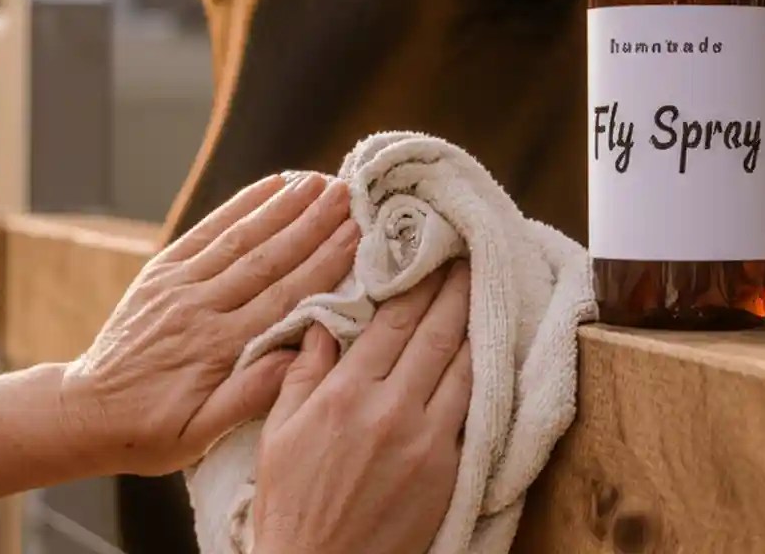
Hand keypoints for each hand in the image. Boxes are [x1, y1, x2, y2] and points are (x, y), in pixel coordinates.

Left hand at [59, 171, 359, 475]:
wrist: (85, 413)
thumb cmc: (151, 432)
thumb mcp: (197, 436)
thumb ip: (247, 398)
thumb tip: (298, 359)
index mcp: (217, 348)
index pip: (284, 296)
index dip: (325, 261)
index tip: (358, 233)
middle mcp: (200, 308)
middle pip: (269, 258)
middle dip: (313, 222)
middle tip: (350, 193)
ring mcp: (178, 285)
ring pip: (241, 238)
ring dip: (283, 206)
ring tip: (320, 180)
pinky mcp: (162, 272)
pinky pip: (207, 232)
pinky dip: (240, 205)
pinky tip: (270, 185)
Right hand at [254, 260, 472, 553]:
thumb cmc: (291, 506)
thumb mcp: (278, 434)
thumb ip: (301, 374)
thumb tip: (320, 325)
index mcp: (344, 395)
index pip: (393, 322)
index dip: (417, 285)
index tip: (430, 258)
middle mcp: (390, 409)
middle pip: (435, 335)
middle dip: (454, 292)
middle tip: (467, 261)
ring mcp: (426, 440)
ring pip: (463, 368)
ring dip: (475, 328)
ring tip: (484, 297)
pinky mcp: (449, 469)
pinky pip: (471, 411)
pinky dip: (482, 379)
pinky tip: (486, 358)